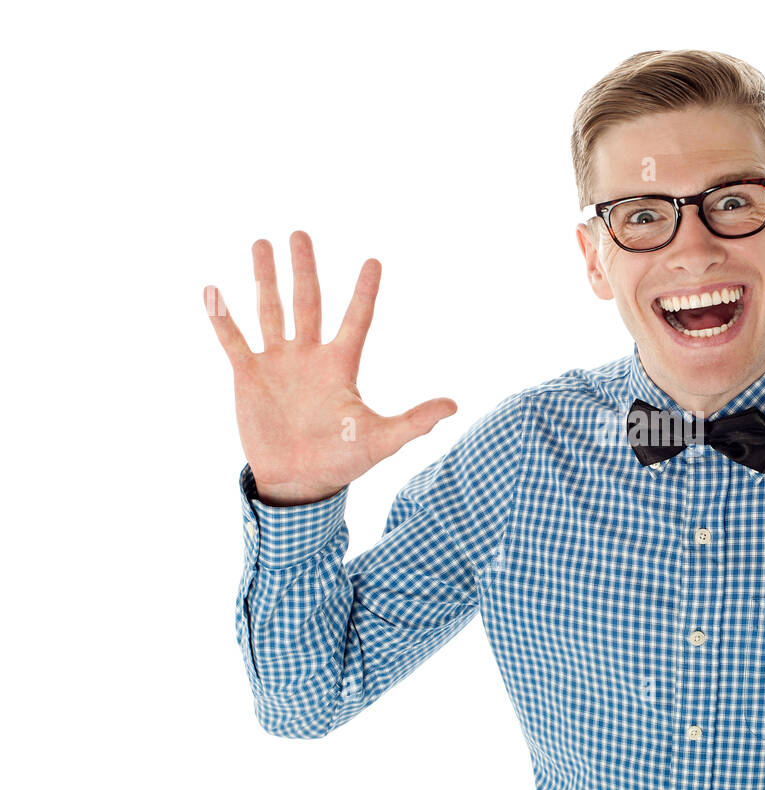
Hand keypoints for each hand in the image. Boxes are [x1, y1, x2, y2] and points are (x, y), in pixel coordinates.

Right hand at [205, 230, 456, 504]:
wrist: (298, 482)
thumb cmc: (342, 461)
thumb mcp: (381, 440)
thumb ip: (414, 421)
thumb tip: (454, 407)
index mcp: (341, 366)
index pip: (357, 320)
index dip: (365, 292)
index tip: (374, 261)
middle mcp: (310, 356)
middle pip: (308, 303)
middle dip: (304, 268)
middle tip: (300, 234)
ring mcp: (278, 363)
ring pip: (271, 311)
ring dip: (265, 278)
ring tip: (261, 243)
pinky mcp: (249, 376)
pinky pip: (234, 340)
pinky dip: (222, 317)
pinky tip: (212, 289)